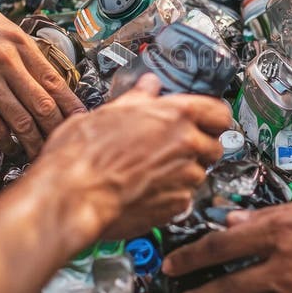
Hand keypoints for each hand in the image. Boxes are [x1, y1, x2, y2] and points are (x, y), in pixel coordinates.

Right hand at [31, 75, 230, 248]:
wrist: (72, 196)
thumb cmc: (82, 155)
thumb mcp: (108, 112)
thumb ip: (138, 98)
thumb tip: (148, 86)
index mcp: (176, 114)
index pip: (220, 112)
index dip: (212, 116)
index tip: (205, 120)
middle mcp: (188, 144)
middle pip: (214, 144)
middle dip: (199, 146)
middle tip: (175, 146)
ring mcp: (185, 178)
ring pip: (200, 173)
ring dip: (184, 171)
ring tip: (152, 170)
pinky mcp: (177, 206)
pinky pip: (185, 197)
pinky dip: (171, 195)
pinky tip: (147, 189)